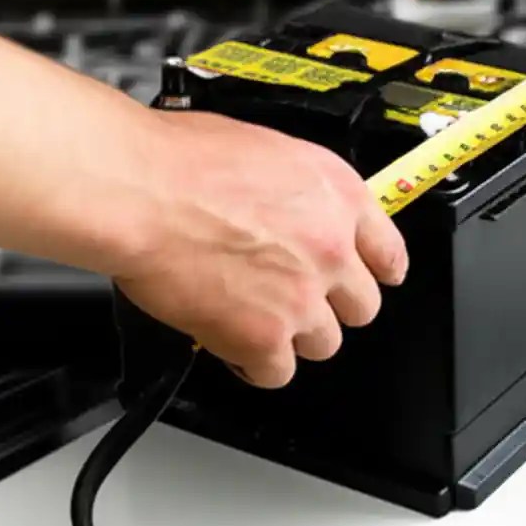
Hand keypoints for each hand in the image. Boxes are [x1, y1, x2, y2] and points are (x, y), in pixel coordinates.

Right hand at [115, 111, 407, 388]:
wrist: (136, 191)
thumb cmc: (179, 161)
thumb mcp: (269, 152)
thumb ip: (301, 194)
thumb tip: (303, 213)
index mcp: (339, 197)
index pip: (389, 252)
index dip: (378, 271)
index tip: (372, 279)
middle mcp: (331, 249)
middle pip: (362, 306)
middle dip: (331, 306)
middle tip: (295, 298)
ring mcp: (302, 298)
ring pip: (324, 344)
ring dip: (292, 335)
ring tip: (254, 316)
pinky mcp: (264, 338)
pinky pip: (277, 373)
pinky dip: (254, 364)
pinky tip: (232, 343)